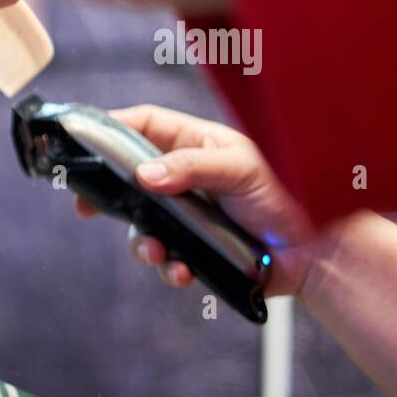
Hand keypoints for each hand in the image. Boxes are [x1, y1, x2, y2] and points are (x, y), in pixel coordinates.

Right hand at [74, 104, 315, 297]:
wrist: (314, 254)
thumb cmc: (286, 198)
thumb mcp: (239, 170)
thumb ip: (190, 168)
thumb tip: (143, 174)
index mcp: (195, 144)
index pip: (142, 125)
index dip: (111, 127)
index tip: (82, 140)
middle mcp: (184, 178)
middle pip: (127, 177)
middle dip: (104, 193)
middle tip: (83, 205)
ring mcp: (186, 215)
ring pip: (141, 224)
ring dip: (141, 241)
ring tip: (155, 252)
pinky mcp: (193, 249)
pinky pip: (165, 258)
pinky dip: (168, 268)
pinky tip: (183, 271)